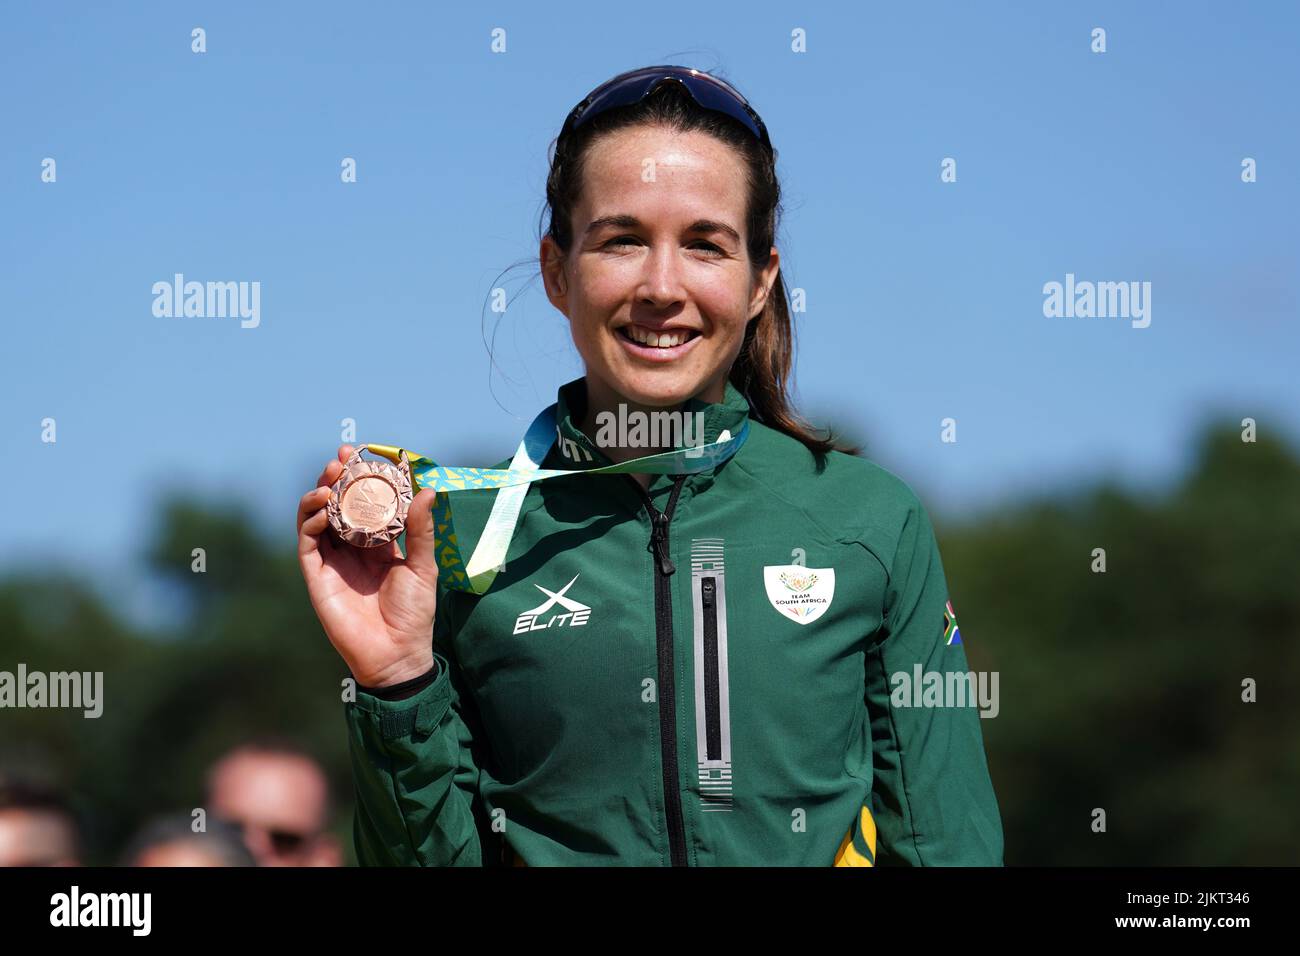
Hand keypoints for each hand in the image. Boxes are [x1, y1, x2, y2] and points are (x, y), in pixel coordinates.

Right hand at [297, 445, 440, 687]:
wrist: (397, 653)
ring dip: (319, 495)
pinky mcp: (316, 576)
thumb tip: (428, 490)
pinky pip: (307, 543)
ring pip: (315, 518)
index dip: (360, 478)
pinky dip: (310, 521)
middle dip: (336, 478)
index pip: (365, 501)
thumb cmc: (413, 613)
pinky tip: (323, 507)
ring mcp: (332, 561)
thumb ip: (421, 529)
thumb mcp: (422, 565)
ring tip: (330, 479)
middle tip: (341, 458)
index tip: (363, 453)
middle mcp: (351, 547)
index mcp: (378, 542)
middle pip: (336, 504)